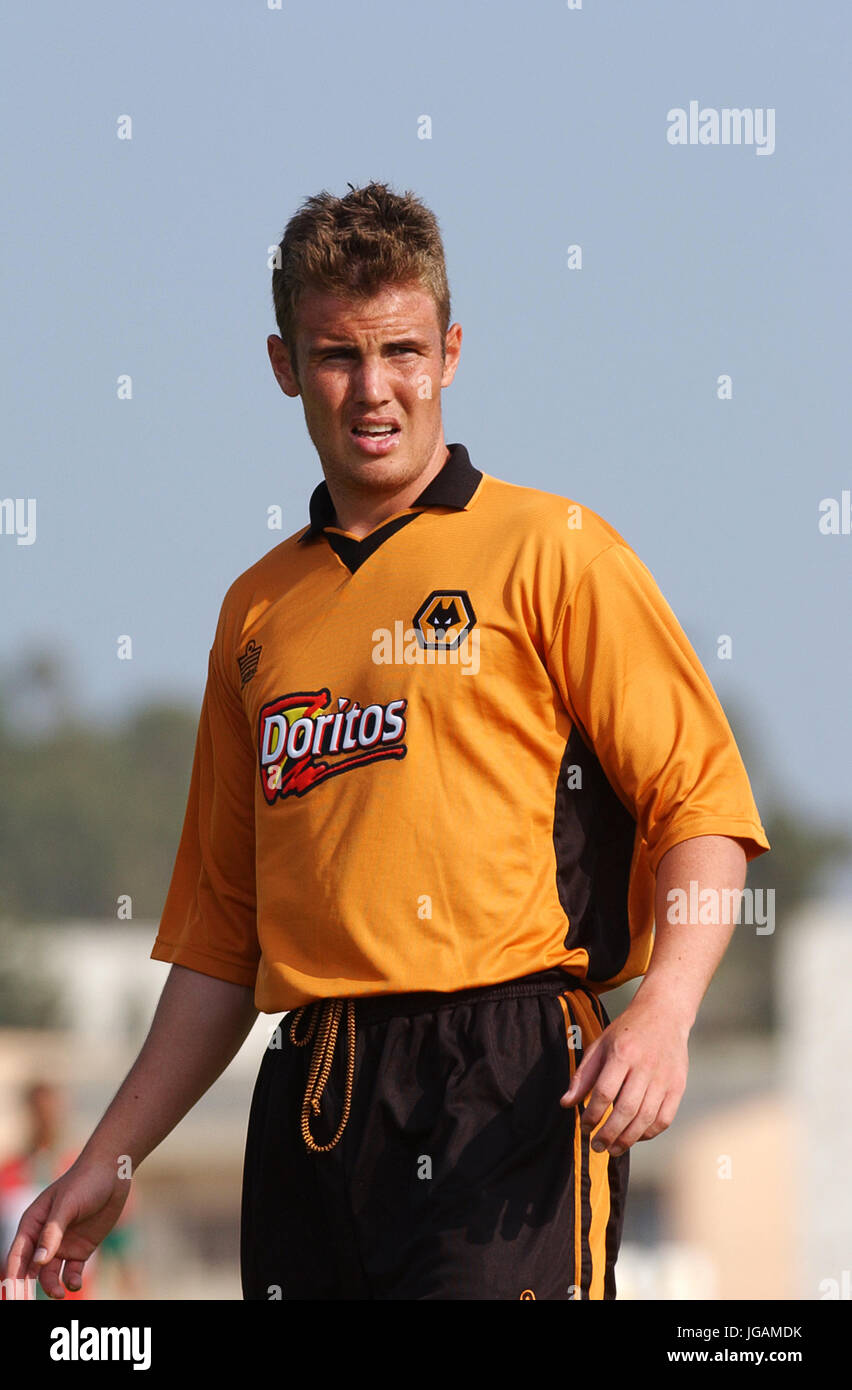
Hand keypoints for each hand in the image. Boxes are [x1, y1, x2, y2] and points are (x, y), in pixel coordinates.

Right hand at [3, 1159, 130, 1298]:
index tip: (12, 1292)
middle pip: (30, 1268)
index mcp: (33, 1223)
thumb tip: (39, 1262)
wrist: (113, 1173)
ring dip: (51, 1286)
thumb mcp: (67, 1205)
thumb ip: (52, 1233)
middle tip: (27, 1303)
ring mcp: (63, 1244)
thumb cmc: (84, 1182)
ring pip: (50, 1274)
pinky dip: (72, 1281)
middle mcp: (44, 1237)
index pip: (18, 1254)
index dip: (13, 1275)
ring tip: (60, 1294)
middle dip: (27, 1287)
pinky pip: (72, 1272)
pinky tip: (74, 1284)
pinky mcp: (81, 1249)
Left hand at [559, 990, 689, 1155]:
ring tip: (613, 1148)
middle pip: (626, 1110)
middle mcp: (645, 1066)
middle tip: (596, 1146)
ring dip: (628, 1139)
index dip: (592, 1114)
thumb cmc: (627, 1031)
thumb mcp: (600, 1045)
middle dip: (608, 1134)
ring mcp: (664, 1078)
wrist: (664, 1014)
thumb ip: (583, 1075)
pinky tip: (635, 1137)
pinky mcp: (678, 1086)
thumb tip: (566, 1104)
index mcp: (622, 1053)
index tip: (584, 1126)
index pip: (604, 1092)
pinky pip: (664, 1118)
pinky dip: (649, 1133)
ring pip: (646, 1118)